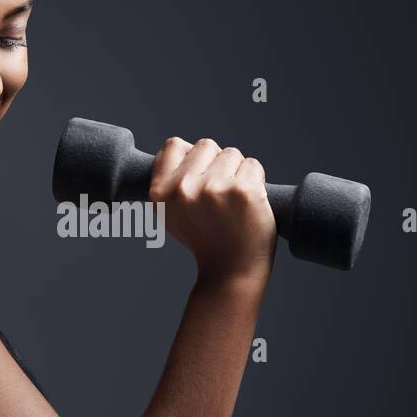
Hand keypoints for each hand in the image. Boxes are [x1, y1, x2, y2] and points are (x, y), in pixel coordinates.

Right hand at [147, 136, 277, 286]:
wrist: (231, 270)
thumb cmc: (205, 238)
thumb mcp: (172, 213)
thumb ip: (171, 181)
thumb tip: (184, 146)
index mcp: (160, 192)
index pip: (174, 145)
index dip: (191, 157)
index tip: (199, 176)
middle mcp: (183, 189)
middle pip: (206, 145)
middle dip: (216, 163)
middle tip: (219, 195)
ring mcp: (214, 188)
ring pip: (232, 154)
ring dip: (238, 172)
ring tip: (234, 201)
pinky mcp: (243, 191)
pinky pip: (253, 165)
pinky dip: (256, 180)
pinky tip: (249, 203)